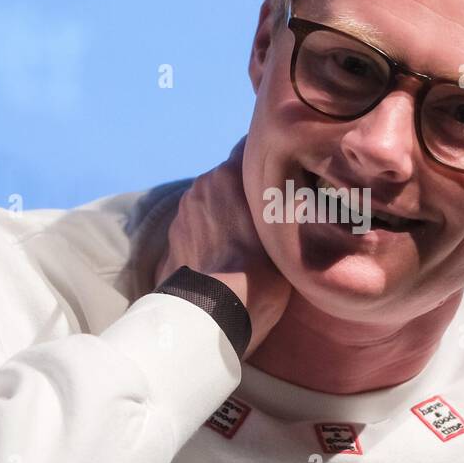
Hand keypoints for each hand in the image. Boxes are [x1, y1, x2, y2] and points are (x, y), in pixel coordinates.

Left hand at [156, 137, 290, 359]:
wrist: (214, 314)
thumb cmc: (260, 273)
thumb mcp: (285, 231)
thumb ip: (282, 202)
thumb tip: (291, 190)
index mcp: (228, 173)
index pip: (251, 148)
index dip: (269, 162)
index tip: (283, 177)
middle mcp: (201, 184)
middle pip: (230, 178)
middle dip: (245, 191)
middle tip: (266, 216)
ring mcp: (183, 212)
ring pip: (211, 202)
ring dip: (225, 214)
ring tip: (243, 242)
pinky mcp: (172, 238)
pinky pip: (198, 227)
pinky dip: (209, 236)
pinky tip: (223, 257)